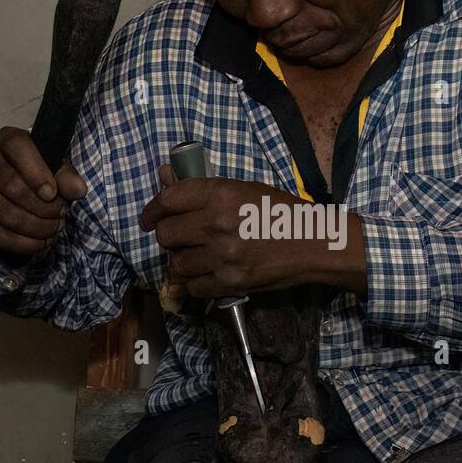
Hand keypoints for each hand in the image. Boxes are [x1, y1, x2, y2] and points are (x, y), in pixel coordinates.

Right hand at [0, 126, 86, 256]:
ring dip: (35, 227)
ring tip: (54, 228)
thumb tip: (78, 190)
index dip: (37, 174)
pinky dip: (21, 243)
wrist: (18, 180)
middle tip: (61, 215)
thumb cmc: (40, 170)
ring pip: (3, 213)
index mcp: (7, 139)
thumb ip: (68, 176)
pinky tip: (40, 243)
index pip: (18, 149)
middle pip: (12, 187)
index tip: (53, 194)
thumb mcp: (57, 166)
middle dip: (42, 207)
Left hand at [140, 166, 366, 297]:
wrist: (312, 242)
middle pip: (166, 235)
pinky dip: (195, 281)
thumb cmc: (279, 211)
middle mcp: (217, 223)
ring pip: (176, 263)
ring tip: (195, 256)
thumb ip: (201, 188)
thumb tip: (164, 177)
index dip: (152, 210)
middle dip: (167, 236)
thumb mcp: (242, 189)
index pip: (168, 200)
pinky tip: (207, 272)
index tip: (149, 218)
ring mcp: (223, 255)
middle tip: (178, 238)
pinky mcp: (231, 281)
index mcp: (221, 193)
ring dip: (181, 261)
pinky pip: (194, 286)